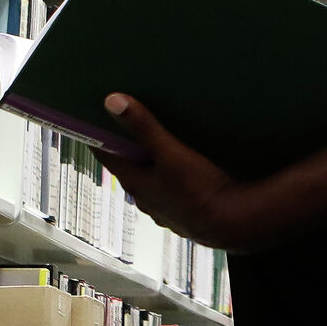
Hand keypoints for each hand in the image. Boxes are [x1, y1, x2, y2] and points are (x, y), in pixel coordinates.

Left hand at [90, 94, 267, 250]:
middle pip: (129, 169)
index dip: (99, 138)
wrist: (233, 223)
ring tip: (161, 149)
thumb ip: (144, 126)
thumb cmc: (200, 189)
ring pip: (151, 183)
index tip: (94, 122)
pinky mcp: (183, 216)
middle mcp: (145, 199)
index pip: (107, 156)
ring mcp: (164, 210)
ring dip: (152, 168)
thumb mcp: (170, 152)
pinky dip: (171, 182)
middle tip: (132, 128)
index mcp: (136, 183)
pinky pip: (170, 194)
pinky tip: (185, 174)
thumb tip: (113, 102)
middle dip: (129, 150)